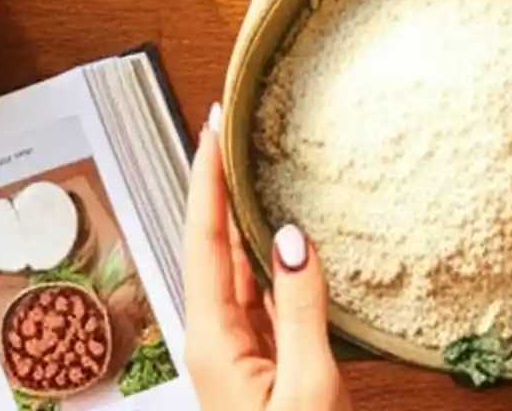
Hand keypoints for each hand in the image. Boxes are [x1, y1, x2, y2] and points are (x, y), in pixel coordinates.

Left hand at [183, 103, 351, 410]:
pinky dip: (268, 253)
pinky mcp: (258, 357)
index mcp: (213, 337)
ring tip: (253, 161)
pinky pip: (260, 290)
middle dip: (217, 183)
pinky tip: (283, 231)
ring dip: (241, 213)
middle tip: (230, 128)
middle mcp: (215, 334)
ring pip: (235, 263)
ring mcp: (235, 345)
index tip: (212, 126)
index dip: (206, 178)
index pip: (203, 237)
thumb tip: (291, 236)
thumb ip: (301, 309)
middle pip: (211, 242)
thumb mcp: (308, 388)